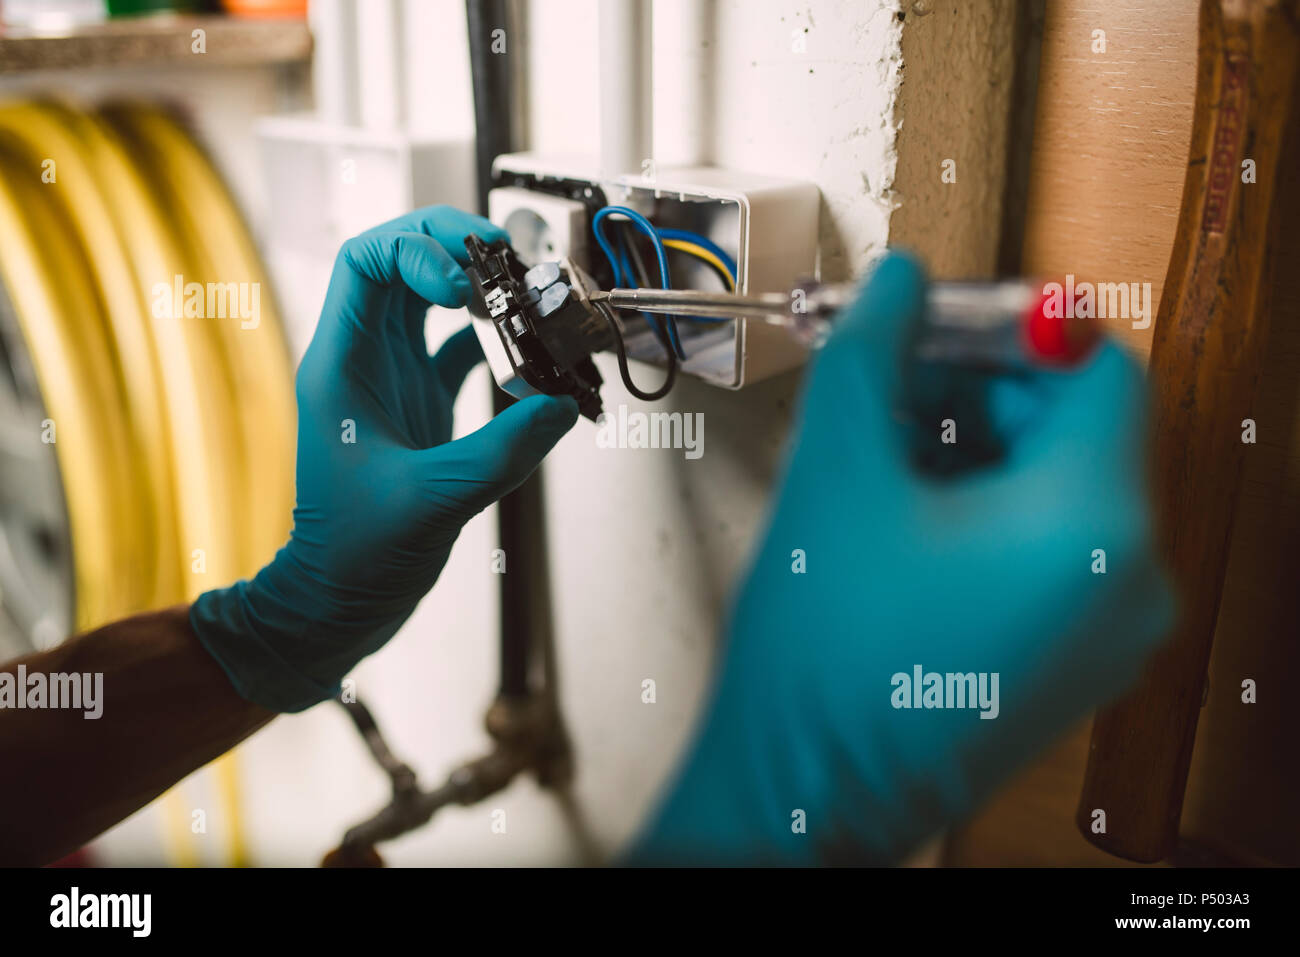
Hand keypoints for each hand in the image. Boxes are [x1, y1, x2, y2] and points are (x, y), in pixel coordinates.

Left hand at [191, 206, 578, 711]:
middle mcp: (364, 359)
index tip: (467, 282)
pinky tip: (532, 352)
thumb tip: (562, 404)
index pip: (366, 262)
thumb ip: (501, 452)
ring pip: (432, 298)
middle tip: (510, 260)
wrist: (340, 602)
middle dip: (457, 247)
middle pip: (402, 262)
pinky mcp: (421, 402)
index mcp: (341, 365)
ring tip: (529, 294)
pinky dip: (496, 339)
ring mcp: (393, 378)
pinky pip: (459, 346)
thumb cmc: (355, 557)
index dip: (418, 250)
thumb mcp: (432, 502)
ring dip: (481, 287)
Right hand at [630, 253, 1173, 863]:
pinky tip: (906, 517)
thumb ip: (870, 349)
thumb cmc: (822, 664)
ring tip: (884, 461)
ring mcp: (1104, 627)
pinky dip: (987, 511)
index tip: (942, 328)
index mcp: (1090, 528)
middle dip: (979, 391)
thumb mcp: (837, 471)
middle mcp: (1125, 581)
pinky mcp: (1072, 655)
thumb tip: (898, 285)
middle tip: (893, 387)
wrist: (802, 789)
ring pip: (1057, 487)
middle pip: (1074, 426)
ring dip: (974, 449)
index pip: (1094, 368)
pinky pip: (1049, 547)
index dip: (1010, 331)